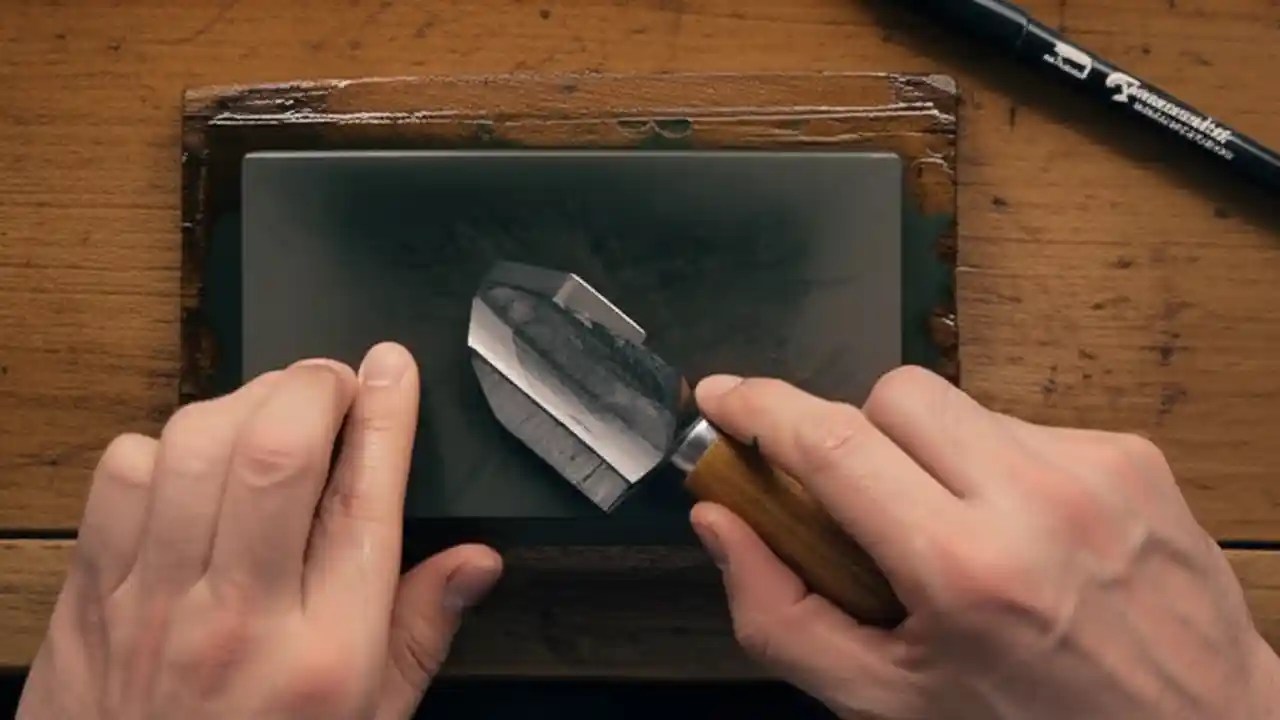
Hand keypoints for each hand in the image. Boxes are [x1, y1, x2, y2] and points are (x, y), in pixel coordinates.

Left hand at [18, 342, 502, 719]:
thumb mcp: (372, 717)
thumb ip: (423, 632)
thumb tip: (476, 560)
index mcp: (329, 651)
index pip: (365, 499)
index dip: (386, 414)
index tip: (394, 369)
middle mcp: (243, 617)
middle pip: (279, 451)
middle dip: (314, 386)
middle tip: (333, 383)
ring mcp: (156, 602)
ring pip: (196, 446)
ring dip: (242, 402)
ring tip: (269, 412)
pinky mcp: (92, 594)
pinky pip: (121, 474)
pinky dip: (163, 443)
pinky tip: (194, 464)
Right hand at [689, 367, 1279, 719]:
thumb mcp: (887, 701)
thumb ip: (780, 615)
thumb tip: (720, 523)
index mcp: (963, 571)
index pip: (833, 445)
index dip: (761, 408)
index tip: (722, 397)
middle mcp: (1034, 502)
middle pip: (893, 395)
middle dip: (855, 434)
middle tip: (862, 502)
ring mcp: (1091, 469)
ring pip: (957, 404)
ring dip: (928, 452)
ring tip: (952, 526)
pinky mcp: (1129, 455)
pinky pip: (1018, 425)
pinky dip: (993, 465)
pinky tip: (1017, 530)